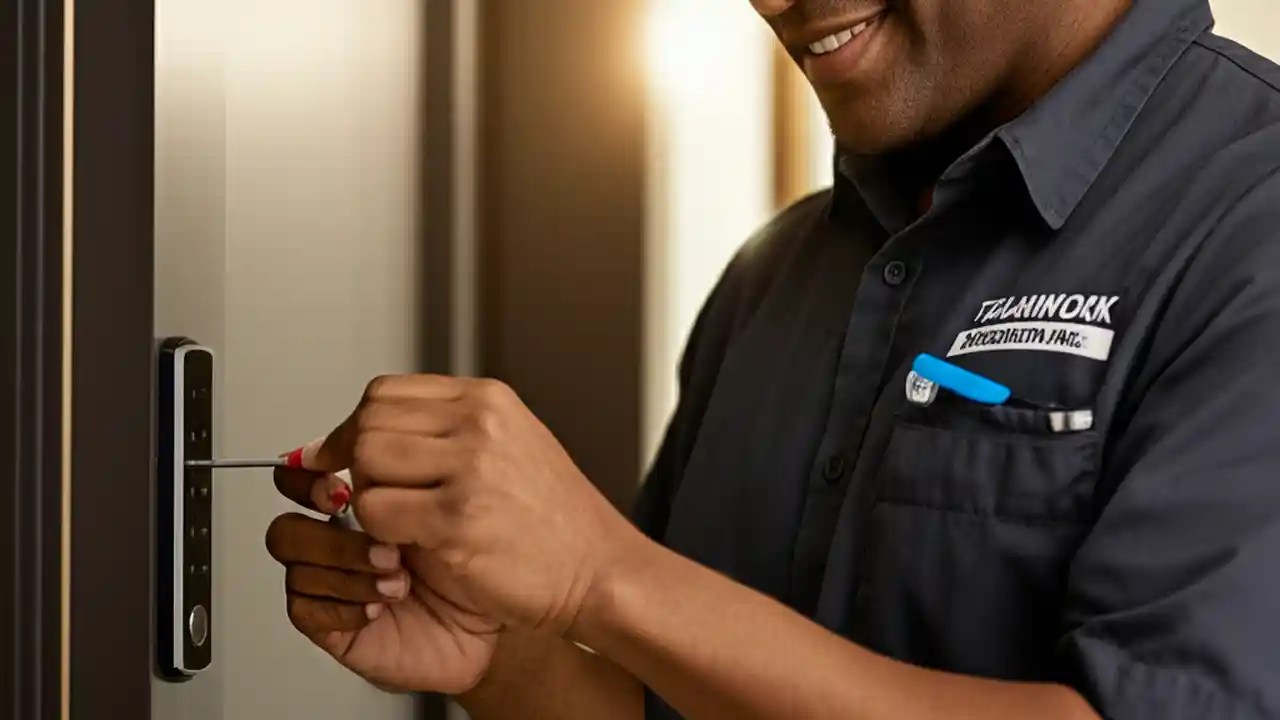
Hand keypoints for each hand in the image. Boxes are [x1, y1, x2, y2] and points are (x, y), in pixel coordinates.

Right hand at [266, 467, 499, 692]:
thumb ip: (397, 462)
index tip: (339, 485)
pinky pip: (306, 610)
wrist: (492, 608)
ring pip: (297, 570)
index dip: (306, 479)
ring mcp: (331, 580)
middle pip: (286, 527)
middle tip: (373, 536)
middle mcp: (337, 537)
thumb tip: (353, 440)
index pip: (299, 478)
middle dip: (329, 536)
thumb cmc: (473, 549)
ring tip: (399, 579)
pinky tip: (381, 605)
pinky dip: (345, 605)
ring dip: (349, 569)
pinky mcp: (331, 623)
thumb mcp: (443, 489)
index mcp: (354, 498)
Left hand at [307, 375, 646, 635]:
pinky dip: (379, 533)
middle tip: (371, 495)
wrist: (599, 571)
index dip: (355, 427)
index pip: (385, 392)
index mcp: (487, 400)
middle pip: (368, 422)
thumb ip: (445, 433)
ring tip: (399, 522)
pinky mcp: (457, 519)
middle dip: (354, 462)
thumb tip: (366, 432)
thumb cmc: (554, 522)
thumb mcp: (508, 446)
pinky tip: (410, 546)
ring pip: (365, 462)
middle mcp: (479, 423)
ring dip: (367, 498)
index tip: (345, 456)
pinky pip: (376, 512)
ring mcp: (470, 468)